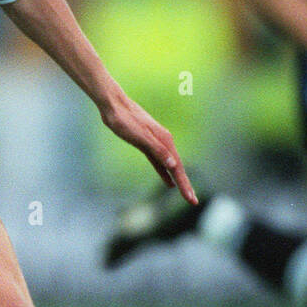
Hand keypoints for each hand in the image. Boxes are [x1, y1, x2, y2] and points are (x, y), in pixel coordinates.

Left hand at [99, 87, 197, 204]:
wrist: (113, 104)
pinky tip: (167, 181)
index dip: (185, 185)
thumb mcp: (140, 136)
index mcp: (164, 141)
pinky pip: (158, 162)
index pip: (178, 168)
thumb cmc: (124, 120)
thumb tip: (173, 164)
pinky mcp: (146, 143)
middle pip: (177, 168)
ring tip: (184, 193)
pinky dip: (164, 172)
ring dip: (177, 180)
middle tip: (193, 202)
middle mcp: (163, 142)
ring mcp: (155, 142)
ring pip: (169, 166)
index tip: (192, 200)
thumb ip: (156, 150)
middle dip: (185, 185)